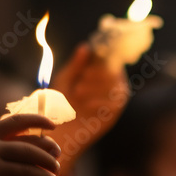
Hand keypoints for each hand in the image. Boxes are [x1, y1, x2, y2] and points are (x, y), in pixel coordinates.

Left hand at [47, 43, 130, 165]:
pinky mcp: (113, 114)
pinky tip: (85, 105)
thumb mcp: (66, 79)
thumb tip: (86, 46)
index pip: (111, 58)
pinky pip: (115, 104)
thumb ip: (76, 64)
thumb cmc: (60, 101)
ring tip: (77, 92)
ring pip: (116, 86)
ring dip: (96, 87)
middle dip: (98, 73)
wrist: (59, 129)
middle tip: (81, 79)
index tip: (90, 57)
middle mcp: (111, 84)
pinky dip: (99, 102)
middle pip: (115, 71)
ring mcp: (114, 100)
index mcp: (101, 72)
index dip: (103, 56)